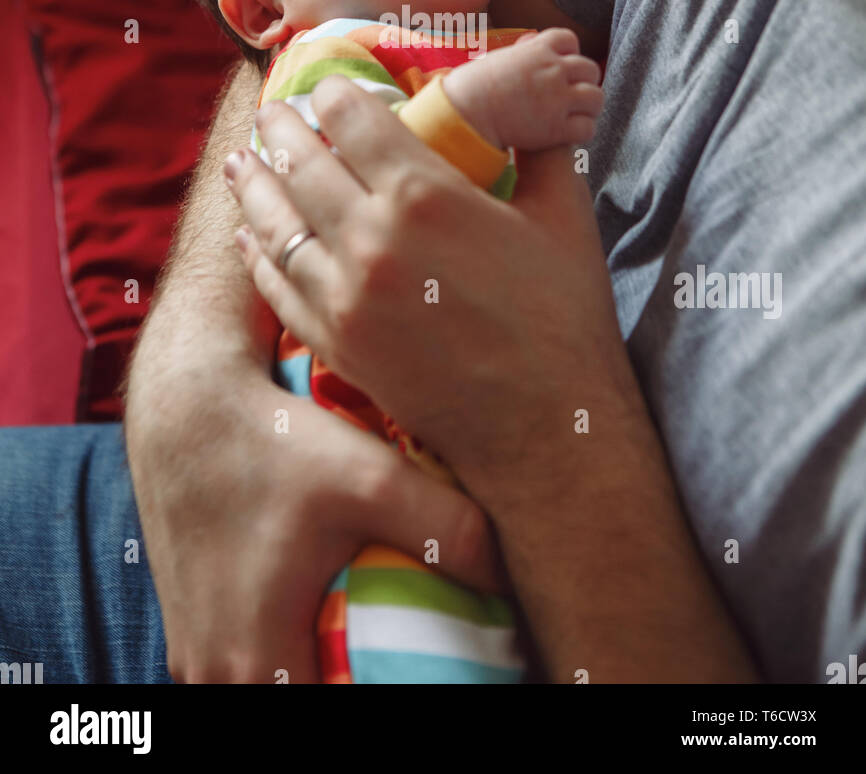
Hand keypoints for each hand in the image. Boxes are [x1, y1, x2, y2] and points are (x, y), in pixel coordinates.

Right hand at [126, 354, 507, 683]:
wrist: (187, 406)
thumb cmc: (273, 442)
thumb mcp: (369, 477)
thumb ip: (446, 528)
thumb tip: (504, 579)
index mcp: (258, 663)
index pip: (338, 714)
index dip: (390, 692)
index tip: (429, 673)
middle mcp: (216, 678)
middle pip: (305, 705)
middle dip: (361, 685)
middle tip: (414, 658)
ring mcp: (196, 658)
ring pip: (277, 690)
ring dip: (325, 675)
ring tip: (379, 645)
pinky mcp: (191, 630)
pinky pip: (250, 670)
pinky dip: (292, 658)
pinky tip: (329, 621)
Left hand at [225, 75, 620, 495]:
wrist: (545, 428)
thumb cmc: (562, 317)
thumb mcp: (561, 214)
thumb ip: (541, 149)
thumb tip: (535, 108)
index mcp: (425, 193)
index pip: (353, 118)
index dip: (335, 93)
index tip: (330, 87)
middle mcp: (369, 237)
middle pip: (302, 163)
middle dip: (282, 128)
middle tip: (271, 110)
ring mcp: (343, 295)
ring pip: (276, 222)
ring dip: (254, 184)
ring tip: (239, 162)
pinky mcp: (333, 343)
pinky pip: (277, 285)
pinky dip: (259, 254)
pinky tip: (251, 236)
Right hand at [443, 27, 603, 150]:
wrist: (465, 113)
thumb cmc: (472, 88)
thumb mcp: (499, 58)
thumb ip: (522, 52)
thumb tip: (530, 43)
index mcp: (538, 50)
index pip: (570, 40)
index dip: (569, 53)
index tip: (561, 67)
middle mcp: (553, 70)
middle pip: (589, 69)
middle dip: (584, 81)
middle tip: (573, 95)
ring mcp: (558, 98)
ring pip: (596, 98)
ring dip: (589, 107)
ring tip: (577, 115)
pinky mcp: (557, 128)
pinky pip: (587, 127)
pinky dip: (582, 131)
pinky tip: (570, 134)